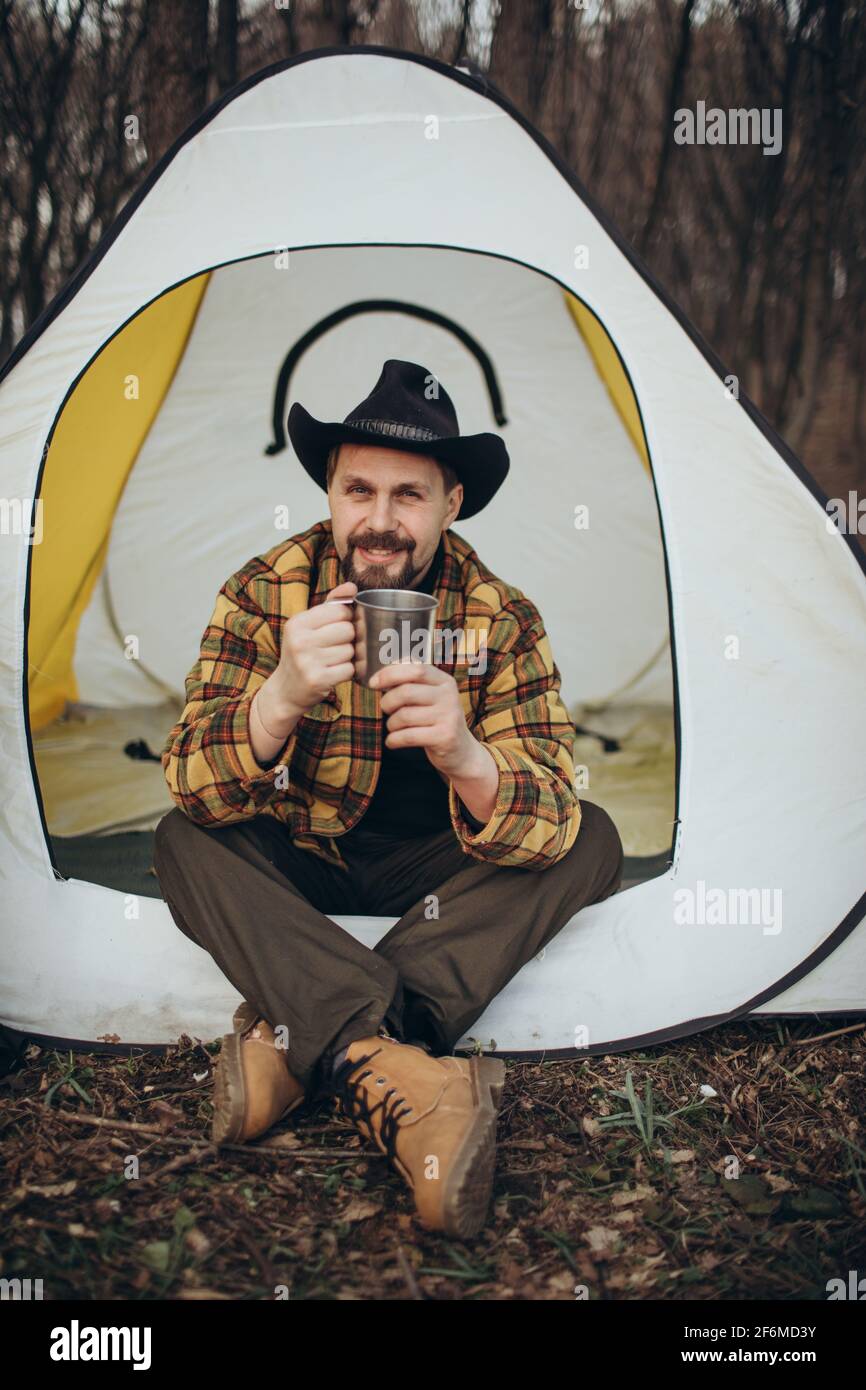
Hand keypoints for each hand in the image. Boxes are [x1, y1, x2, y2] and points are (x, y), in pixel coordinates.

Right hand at [273, 580, 357, 715]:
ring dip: (348, 656)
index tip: (337, 627)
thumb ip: (331, 604)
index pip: (340, 610)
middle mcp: (300, 640)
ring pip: (351, 650)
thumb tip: (352, 587)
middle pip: (348, 630)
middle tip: (336, 646)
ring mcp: (308, 661)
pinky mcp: (318, 680)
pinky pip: (349, 669)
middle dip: (348, 639)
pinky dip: (346, 672)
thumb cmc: (302, 652)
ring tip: (332, 660)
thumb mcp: (309, 626)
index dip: (346, 619)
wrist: (286, 690)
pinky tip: (334, 672)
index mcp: (298, 622)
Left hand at [371, 662, 486, 780]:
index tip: (373, 683)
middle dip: (387, 701)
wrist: (460, 751)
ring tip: (394, 727)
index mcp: (444, 681)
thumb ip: (410, 683)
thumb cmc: (435, 720)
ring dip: (391, 724)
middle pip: (406, 692)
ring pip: (404, 715)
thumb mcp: (430, 697)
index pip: (416, 669)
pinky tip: (392, 741)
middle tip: (385, 709)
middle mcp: (449, 696)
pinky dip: (393, 740)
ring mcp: (449, 716)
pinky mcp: (444, 737)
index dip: (390, 674)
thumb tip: (380, 676)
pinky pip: (408, 736)